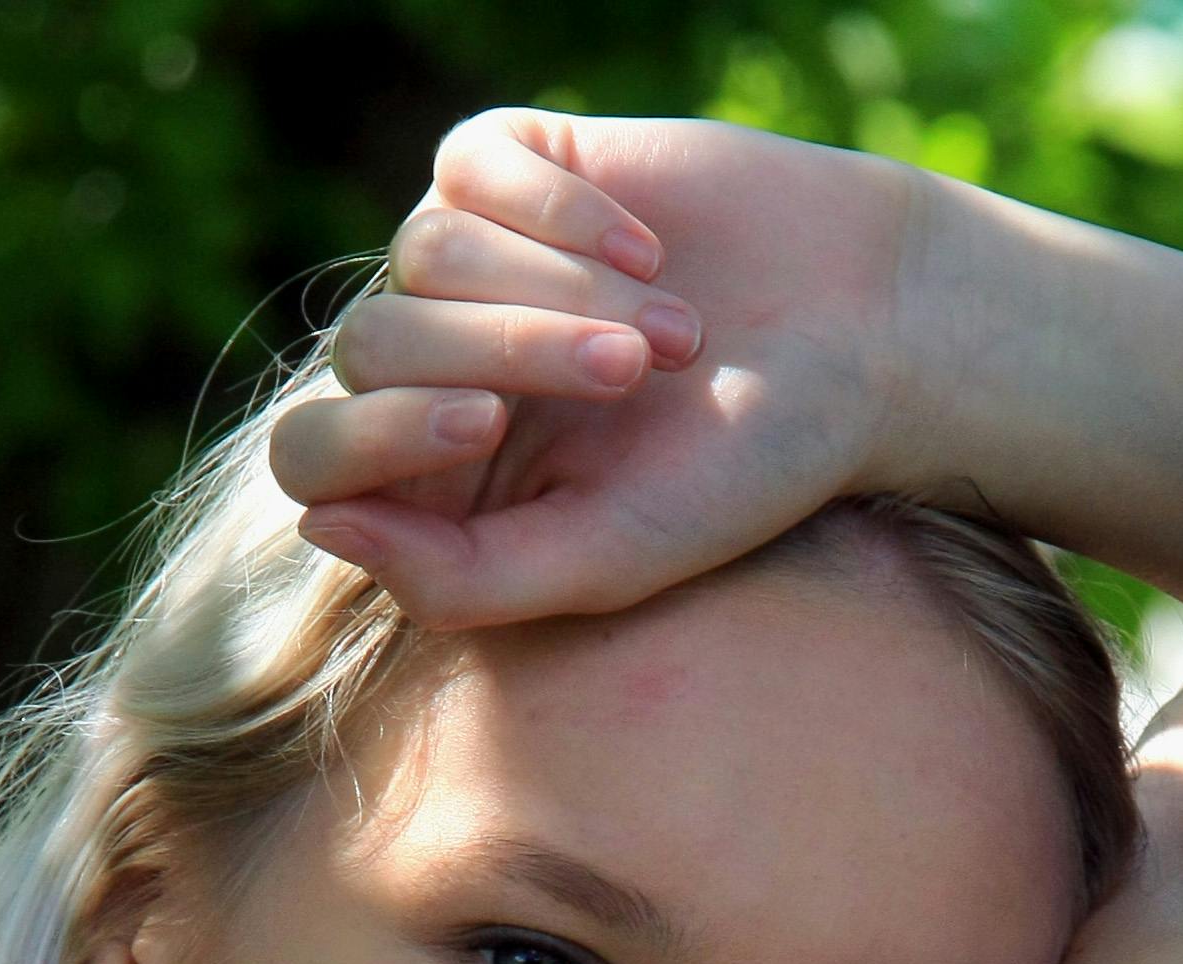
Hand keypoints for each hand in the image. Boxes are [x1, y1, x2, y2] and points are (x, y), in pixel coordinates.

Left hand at [271, 113, 920, 626]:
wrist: (868, 338)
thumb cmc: (744, 467)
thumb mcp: (608, 555)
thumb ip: (460, 578)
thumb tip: (320, 523)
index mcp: (442, 479)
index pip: (314, 456)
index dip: (373, 433)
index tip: (488, 424)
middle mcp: (439, 365)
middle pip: (372, 344)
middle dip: (504, 352)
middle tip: (632, 374)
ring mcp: (474, 259)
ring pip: (425, 253)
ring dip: (556, 288)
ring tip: (674, 332)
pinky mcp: (519, 167)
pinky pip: (471, 167)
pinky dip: (558, 204)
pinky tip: (648, 247)